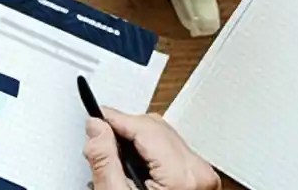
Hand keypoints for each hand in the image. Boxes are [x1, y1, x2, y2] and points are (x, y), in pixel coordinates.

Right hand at [83, 109, 219, 189]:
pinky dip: (149, 152)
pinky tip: (134, 168)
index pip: (143, 127)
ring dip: (136, 140)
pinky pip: (171, 150)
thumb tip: (97, 129)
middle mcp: (200, 172)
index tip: (94, 118)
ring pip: (162, 135)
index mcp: (183, 176)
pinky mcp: (199, 179)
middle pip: (154, 127)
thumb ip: (105, 160)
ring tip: (116, 160)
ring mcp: (202, 176)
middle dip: (124, 129)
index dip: (114, 119)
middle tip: (99, 142)